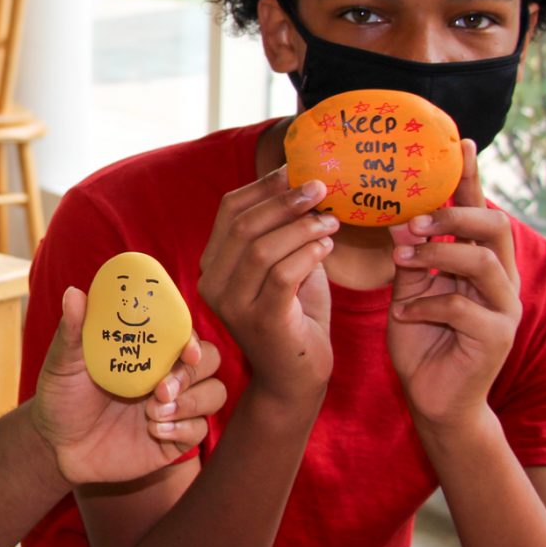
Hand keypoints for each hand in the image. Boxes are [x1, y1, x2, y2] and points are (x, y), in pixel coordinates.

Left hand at [31, 288, 225, 485]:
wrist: (58, 446)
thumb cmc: (62, 397)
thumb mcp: (63, 363)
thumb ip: (73, 331)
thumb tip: (74, 294)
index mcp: (146, 350)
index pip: (184, 333)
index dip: (193, 338)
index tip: (186, 350)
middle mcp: (167, 374)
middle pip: (210, 361)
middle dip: (193, 373)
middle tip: (162, 388)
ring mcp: (174, 407)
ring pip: (214, 394)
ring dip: (191, 402)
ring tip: (153, 413)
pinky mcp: (175, 439)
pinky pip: (200, 431)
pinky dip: (182, 429)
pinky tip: (153, 431)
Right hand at [198, 167, 336, 408]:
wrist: (296, 377)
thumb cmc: (295, 316)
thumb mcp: (285, 265)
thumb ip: (286, 232)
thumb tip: (306, 182)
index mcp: (214, 264)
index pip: (229, 210)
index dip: (263, 186)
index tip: (297, 169)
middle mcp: (213, 283)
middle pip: (244, 225)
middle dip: (285, 200)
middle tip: (321, 188)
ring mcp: (232, 304)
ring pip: (261, 248)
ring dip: (302, 227)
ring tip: (332, 221)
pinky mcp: (259, 321)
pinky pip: (282, 275)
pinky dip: (308, 254)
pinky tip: (328, 246)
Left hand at [387, 140, 521, 429]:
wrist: (435, 401)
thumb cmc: (423, 342)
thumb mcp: (410, 292)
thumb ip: (411, 259)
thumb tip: (398, 219)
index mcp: (483, 264)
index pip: (480, 212)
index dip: (471, 180)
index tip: (461, 144)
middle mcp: (502, 281)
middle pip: (495, 227)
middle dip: (454, 214)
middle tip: (414, 217)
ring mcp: (504, 309)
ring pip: (482, 262)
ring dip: (435, 255)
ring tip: (400, 259)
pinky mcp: (496, 338)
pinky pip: (463, 307)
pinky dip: (427, 304)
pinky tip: (404, 314)